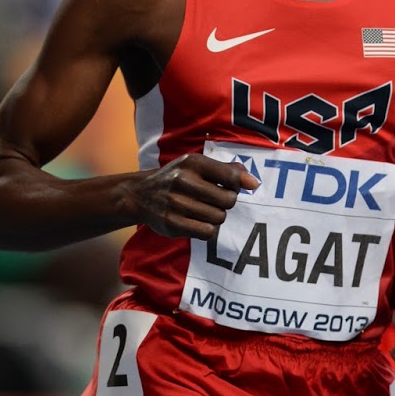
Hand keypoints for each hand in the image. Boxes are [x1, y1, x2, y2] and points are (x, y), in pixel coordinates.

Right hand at [132, 151, 259, 238]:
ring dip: (216, 217)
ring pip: (219, 218)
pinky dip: (208, 230)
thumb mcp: (198, 166)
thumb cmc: (177, 178)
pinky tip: (197, 222)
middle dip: (226, 203)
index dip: (236, 185)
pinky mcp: (172, 224)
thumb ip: (227, 170)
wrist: (140, 195)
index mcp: (192, 163)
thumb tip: (254, 183)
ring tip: (203, 211)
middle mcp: (183, 181)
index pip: (231, 176)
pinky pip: (207, 232)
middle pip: (228, 200)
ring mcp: (176, 203)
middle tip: (213, 201)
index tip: (227, 187)